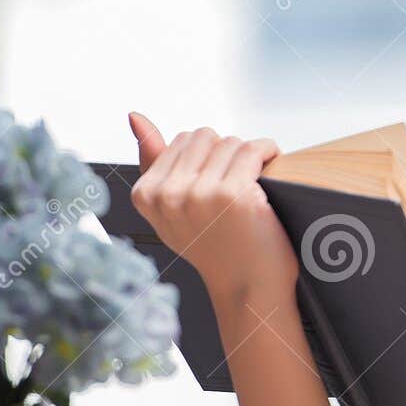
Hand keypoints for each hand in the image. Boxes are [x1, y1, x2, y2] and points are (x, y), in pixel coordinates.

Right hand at [126, 113, 297, 309]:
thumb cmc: (216, 247)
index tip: (216, 186)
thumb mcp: (172, 208)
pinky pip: (254, 149)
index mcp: (146, 195)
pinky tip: (270, 170)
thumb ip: (152, 160)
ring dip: (249, 156)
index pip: (182, 140)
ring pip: (231, 143)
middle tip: (236, 185)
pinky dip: (268, 152)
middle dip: (225, 153)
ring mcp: (199, 194)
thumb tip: (135, 117)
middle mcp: (167, 194)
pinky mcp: (233, 195)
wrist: (247, 288)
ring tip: (252, 186)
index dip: (207, 158)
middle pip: (205, 137)